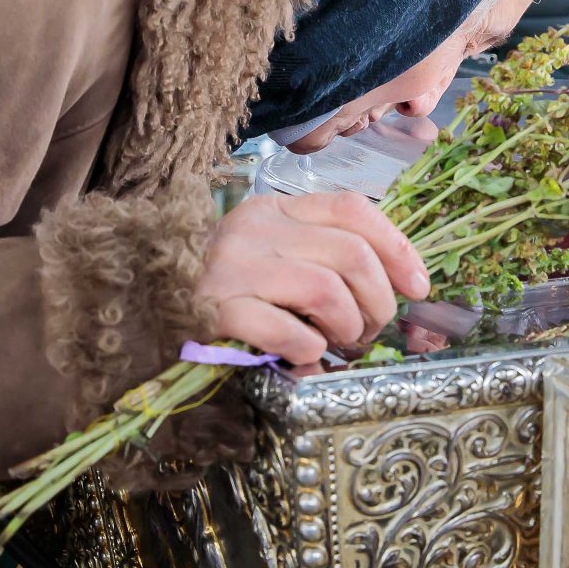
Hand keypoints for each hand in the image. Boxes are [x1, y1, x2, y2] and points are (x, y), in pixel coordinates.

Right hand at [196, 193, 429, 366]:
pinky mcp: (216, 310)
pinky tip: (303, 358)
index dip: (397, 248)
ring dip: (347, 328)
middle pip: (351, 253)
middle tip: (368, 332)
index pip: (352, 209)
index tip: (418, 288)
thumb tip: (402, 290)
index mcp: (275, 209)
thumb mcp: (278, 261)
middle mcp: (254, 228)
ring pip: (328, 291)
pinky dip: (310, 353)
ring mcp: (233, 267)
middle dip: (378, 301)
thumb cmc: (230, 296)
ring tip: (336, 345)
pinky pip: (290, 332)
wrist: (150, 318)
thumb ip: (327, 261)